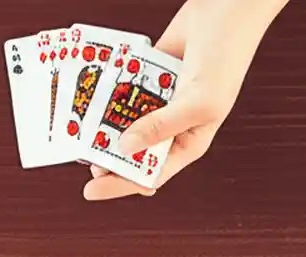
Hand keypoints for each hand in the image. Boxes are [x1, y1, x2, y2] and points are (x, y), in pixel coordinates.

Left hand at [83, 0, 287, 200]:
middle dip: (106, 155)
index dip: (122, 184)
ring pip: (122, 121)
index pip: (152, 174)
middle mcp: (171, 125)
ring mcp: (157, 102)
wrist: (225, 10)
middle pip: (132, 151)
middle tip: (81, 152)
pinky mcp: (146, 78)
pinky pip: (121, 92)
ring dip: (102, 125)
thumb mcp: (198, 101)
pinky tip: (90, 97)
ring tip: (80, 127)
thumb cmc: (226, 59)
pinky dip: (108, 95)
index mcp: (189, 141)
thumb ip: (161, 126)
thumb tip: (126, 147)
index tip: (91, 189)